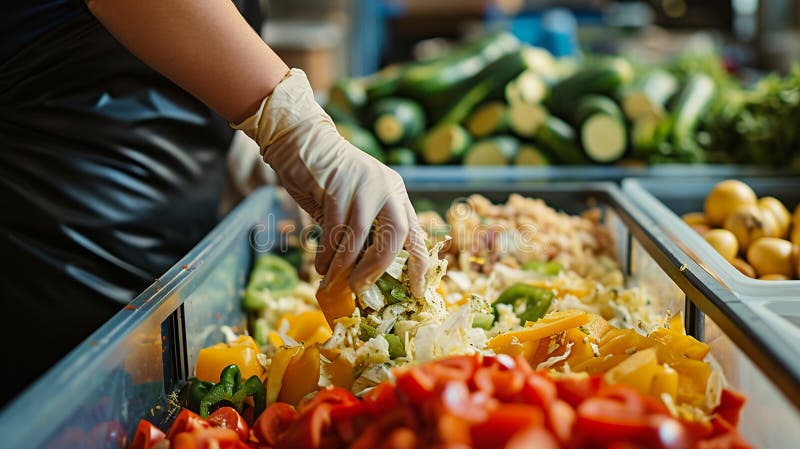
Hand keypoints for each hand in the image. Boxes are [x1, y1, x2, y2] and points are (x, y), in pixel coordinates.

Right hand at [233, 69, 428, 323]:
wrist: (301, 140)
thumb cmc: (328, 180)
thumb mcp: (357, 204)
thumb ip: (365, 232)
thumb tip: (365, 277)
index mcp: (396, 194)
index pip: (416, 232)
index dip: (419, 265)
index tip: (416, 291)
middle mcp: (386, 188)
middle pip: (396, 234)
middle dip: (378, 267)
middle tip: (361, 288)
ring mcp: (363, 185)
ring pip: (360, 236)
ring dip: (344, 265)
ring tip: (332, 281)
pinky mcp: (337, 186)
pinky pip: (334, 229)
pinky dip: (326, 252)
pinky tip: (320, 264)